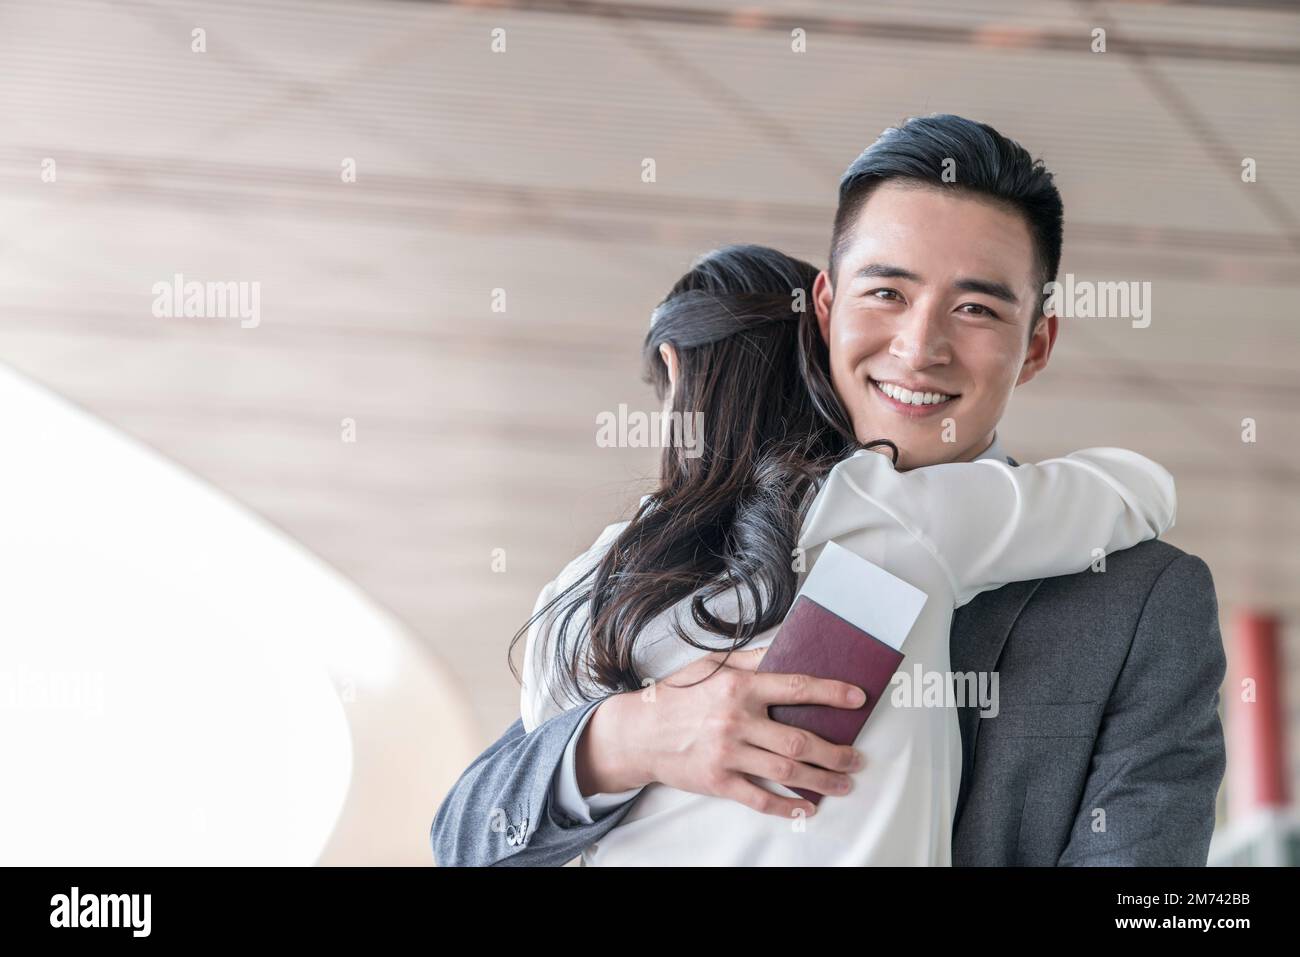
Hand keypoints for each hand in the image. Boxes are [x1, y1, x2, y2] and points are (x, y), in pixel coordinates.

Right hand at [577, 646, 865, 817]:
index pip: (796, 687)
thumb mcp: (711, 666)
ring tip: (844, 782)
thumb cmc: (677, 696)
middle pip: (799, 739)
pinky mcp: (718, 780)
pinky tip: (806, 807)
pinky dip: (787, 806)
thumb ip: (750, 659)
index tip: (858, 699)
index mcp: (738, 687)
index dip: (831, 693)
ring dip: (822, 779)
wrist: (637, 732)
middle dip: (836, 751)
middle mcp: (736, 720)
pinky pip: (760, 797)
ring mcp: (727, 753)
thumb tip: (785, 650)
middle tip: (856, 756)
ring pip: (787, 770)